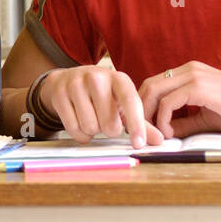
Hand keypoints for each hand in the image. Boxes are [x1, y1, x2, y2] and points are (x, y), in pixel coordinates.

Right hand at [39, 65, 165, 147]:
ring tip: (92, 119)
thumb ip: (140, 123)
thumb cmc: (101, 95)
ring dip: (93, 132)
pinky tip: (79, 122)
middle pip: (109, 124)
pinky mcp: (60, 94)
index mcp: (118, 78)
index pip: (131, 102)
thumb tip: (159, 140)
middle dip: (109, 130)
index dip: (137, 125)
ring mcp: (76, 84)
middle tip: (105, 121)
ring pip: (90, 127)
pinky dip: (79, 133)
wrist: (68, 80)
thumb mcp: (121, 104)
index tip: (139, 144)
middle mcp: (97, 77)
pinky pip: (73, 128)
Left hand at [137, 61, 220, 137]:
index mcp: (189, 72)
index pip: (154, 84)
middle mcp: (188, 69)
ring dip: (148, 116)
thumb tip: (162, 133)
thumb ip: (182, 122)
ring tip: (155, 135)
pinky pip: (167, 102)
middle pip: (148, 86)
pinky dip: (163, 120)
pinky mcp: (198, 86)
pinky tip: (171, 133)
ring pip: (153, 92)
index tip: (143, 126)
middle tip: (142, 132)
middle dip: (139, 110)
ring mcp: (192, 75)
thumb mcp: (204, 118)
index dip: (143, 105)